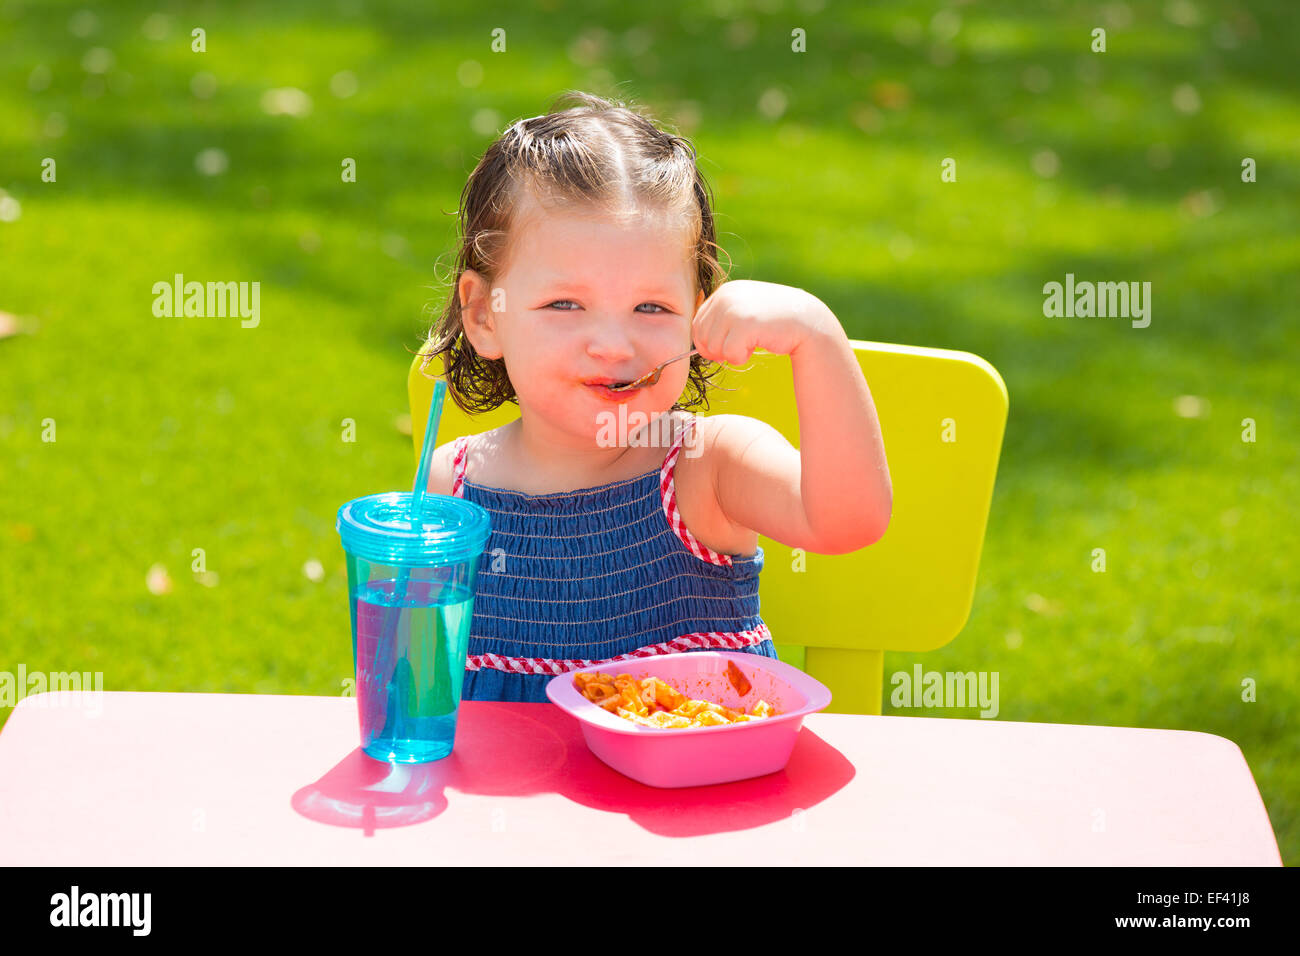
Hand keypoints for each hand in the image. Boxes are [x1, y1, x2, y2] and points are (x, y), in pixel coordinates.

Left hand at [691, 279, 835, 365]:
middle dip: (718, 350)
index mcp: (724, 292)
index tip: (728, 345)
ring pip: (713, 348)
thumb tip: (696, 345)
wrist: (806, 320)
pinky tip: (756, 347)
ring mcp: (735, 309)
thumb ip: (721, 319)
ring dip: (731, 354)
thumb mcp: (744, 310)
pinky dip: (740, 358)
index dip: (708, 342)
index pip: (697, 324)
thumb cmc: (773, 320)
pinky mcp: (745, 325)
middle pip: (702, 338)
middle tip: (741, 346)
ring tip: (751, 343)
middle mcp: (726, 297)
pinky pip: (729, 354)